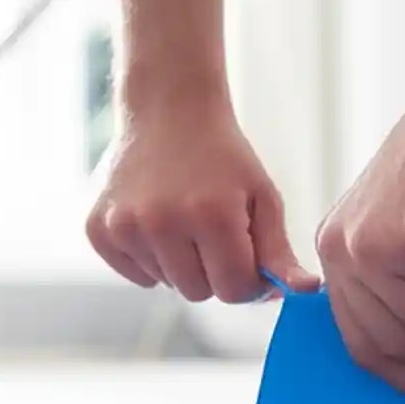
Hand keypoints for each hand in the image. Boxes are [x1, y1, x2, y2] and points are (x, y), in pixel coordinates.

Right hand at [86, 93, 317, 301]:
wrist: (169, 111)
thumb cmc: (223, 156)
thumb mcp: (262, 196)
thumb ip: (279, 251)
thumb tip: (305, 292)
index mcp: (212, 215)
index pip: (234, 291)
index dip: (246, 278)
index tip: (246, 253)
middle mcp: (163, 222)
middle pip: (198, 293)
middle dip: (213, 271)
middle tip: (212, 231)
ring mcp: (125, 226)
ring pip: (166, 283)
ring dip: (180, 264)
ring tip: (183, 218)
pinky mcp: (99, 228)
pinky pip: (135, 275)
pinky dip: (149, 259)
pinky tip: (156, 222)